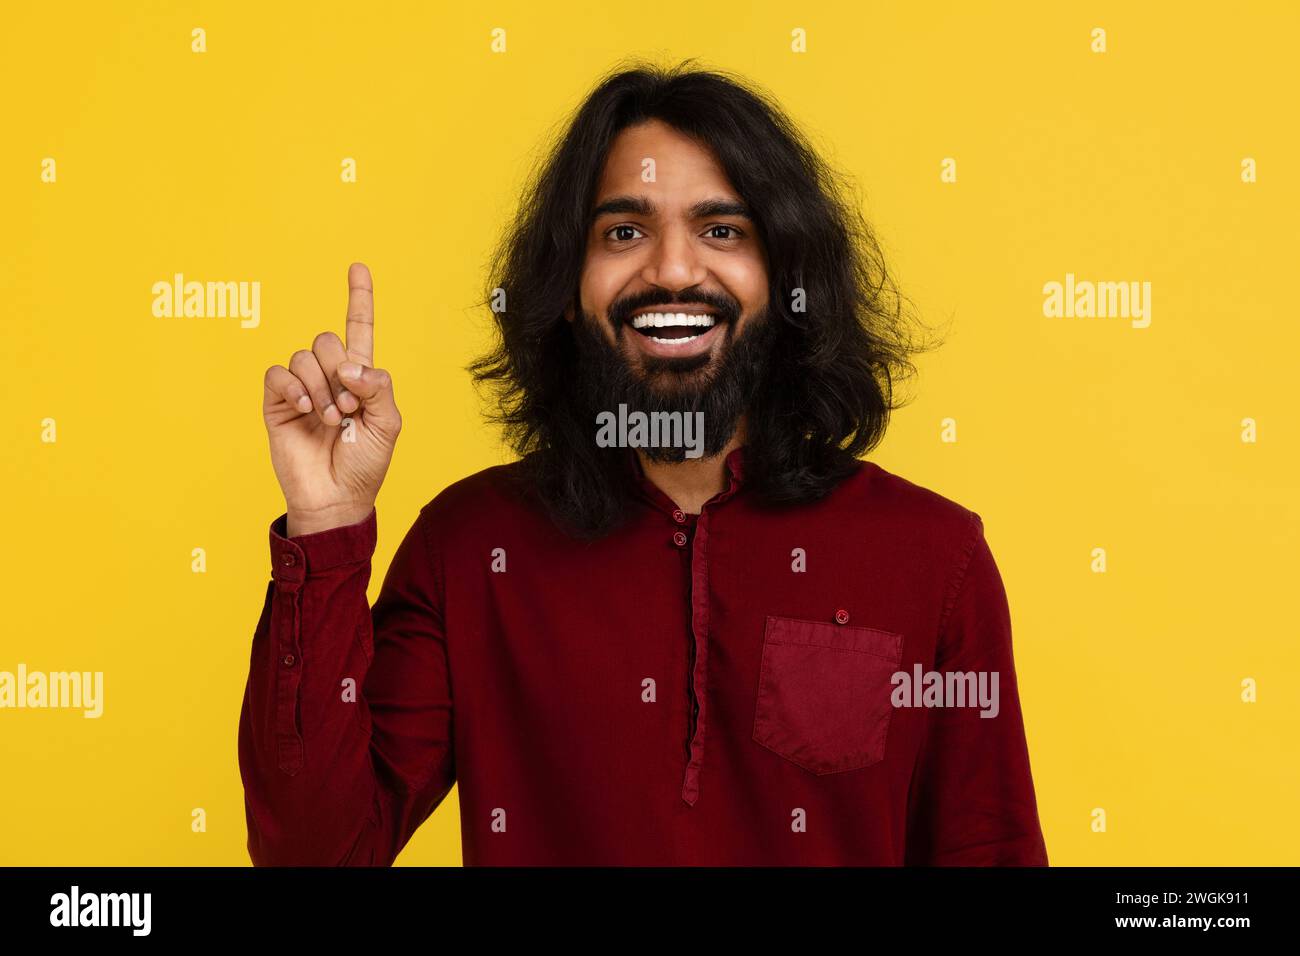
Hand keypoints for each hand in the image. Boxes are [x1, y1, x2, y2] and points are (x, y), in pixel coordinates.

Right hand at [262, 263, 400, 535]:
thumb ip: (378, 387)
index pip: (358, 329)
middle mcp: (329, 377)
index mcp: (360, 377)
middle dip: (340, 372)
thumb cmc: (365, 464)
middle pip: (326, 340)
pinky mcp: (277, 403)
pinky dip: (293, 388)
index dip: (358, 298)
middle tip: (348, 409)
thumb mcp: (388, 424)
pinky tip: (304, 410)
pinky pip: (278, 374)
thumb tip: (349, 366)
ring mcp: (301, 389)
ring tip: (330, 420)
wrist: (336, 498)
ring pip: (303, 357)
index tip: (358, 267)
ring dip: (320, 388)